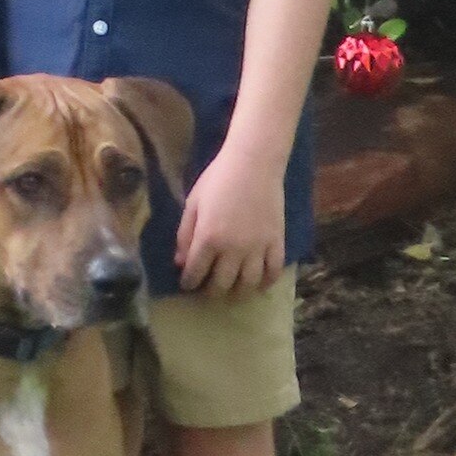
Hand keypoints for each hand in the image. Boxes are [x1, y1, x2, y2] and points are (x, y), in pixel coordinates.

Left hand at [174, 147, 287, 298]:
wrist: (254, 162)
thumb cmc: (218, 178)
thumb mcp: (193, 203)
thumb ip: (185, 234)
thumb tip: (179, 262)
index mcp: (208, 238)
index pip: (195, 272)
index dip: (189, 282)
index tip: (187, 284)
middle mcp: (233, 249)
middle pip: (221, 284)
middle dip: (211, 292)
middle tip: (207, 290)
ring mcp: (257, 248)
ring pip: (247, 284)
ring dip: (238, 293)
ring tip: (232, 292)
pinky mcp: (276, 242)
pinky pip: (273, 272)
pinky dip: (266, 283)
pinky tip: (259, 285)